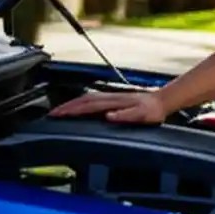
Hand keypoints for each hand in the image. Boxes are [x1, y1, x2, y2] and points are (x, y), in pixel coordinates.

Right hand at [48, 90, 167, 123]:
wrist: (163, 101)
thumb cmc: (153, 110)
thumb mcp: (142, 115)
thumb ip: (126, 115)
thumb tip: (109, 116)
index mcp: (113, 102)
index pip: (87, 105)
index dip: (71, 110)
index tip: (58, 114)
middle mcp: (110, 97)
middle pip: (82, 101)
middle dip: (66, 107)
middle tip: (52, 114)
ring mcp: (111, 97)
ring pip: (86, 99)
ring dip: (72, 105)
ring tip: (60, 111)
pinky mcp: (113, 99)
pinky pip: (92, 101)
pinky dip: (81, 104)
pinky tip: (79, 108)